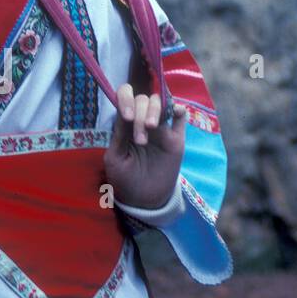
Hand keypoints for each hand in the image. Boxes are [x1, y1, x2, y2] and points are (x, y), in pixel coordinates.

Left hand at [105, 82, 186, 209]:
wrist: (144, 200)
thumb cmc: (124, 179)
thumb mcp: (115, 158)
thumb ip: (119, 134)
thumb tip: (126, 111)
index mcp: (124, 124)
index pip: (125, 97)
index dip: (126, 99)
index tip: (126, 115)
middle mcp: (141, 121)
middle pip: (143, 99)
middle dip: (141, 114)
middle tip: (140, 139)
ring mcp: (160, 128)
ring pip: (160, 102)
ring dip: (155, 110)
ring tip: (152, 128)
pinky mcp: (176, 138)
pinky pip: (180, 116)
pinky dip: (179, 109)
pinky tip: (175, 111)